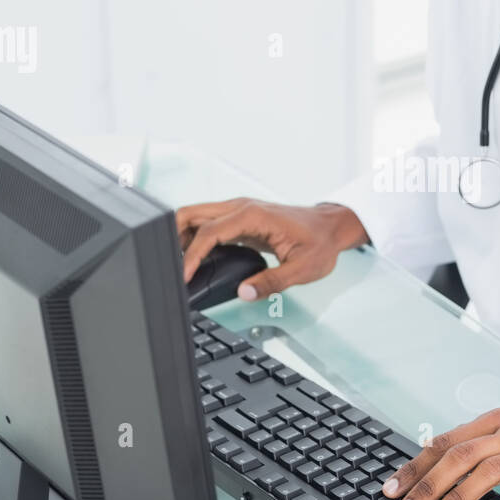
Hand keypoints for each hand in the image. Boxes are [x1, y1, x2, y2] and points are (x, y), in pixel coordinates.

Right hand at [175, 197, 368, 298]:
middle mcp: (241, 207)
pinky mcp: (240, 219)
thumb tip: (244, 292)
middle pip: (191, 214)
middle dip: (173, 236)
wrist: (331, 227)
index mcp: (253, 215)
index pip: (209, 232)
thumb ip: (272, 282)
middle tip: (169, 265)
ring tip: (178, 264)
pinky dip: (195, 238)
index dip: (192, 255)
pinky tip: (195, 260)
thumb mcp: (302, 269)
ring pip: (196, 216)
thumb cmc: (320, 243)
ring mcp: (239, 210)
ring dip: (182, 236)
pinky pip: (208, 224)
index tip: (183, 276)